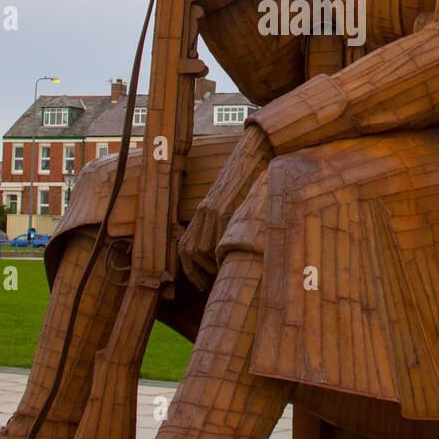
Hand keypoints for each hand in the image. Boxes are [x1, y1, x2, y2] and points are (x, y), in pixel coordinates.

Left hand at [179, 126, 272, 288]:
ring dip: (211, 265)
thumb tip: (226, 244)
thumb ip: (223, 219)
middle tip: (210, 284)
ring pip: (202, 249)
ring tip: (223, 273)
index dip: (189, 269)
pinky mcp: (227, 209)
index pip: (185, 248)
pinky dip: (222, 253)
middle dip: (199, 272)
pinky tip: (231, 259)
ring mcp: (214, 211)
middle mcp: (203, 212)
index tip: (199, 282)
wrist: (253, 154)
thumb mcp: (228, 201)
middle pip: (191, 252)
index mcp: (202, 211)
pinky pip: (219, 238)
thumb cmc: (246, 179)